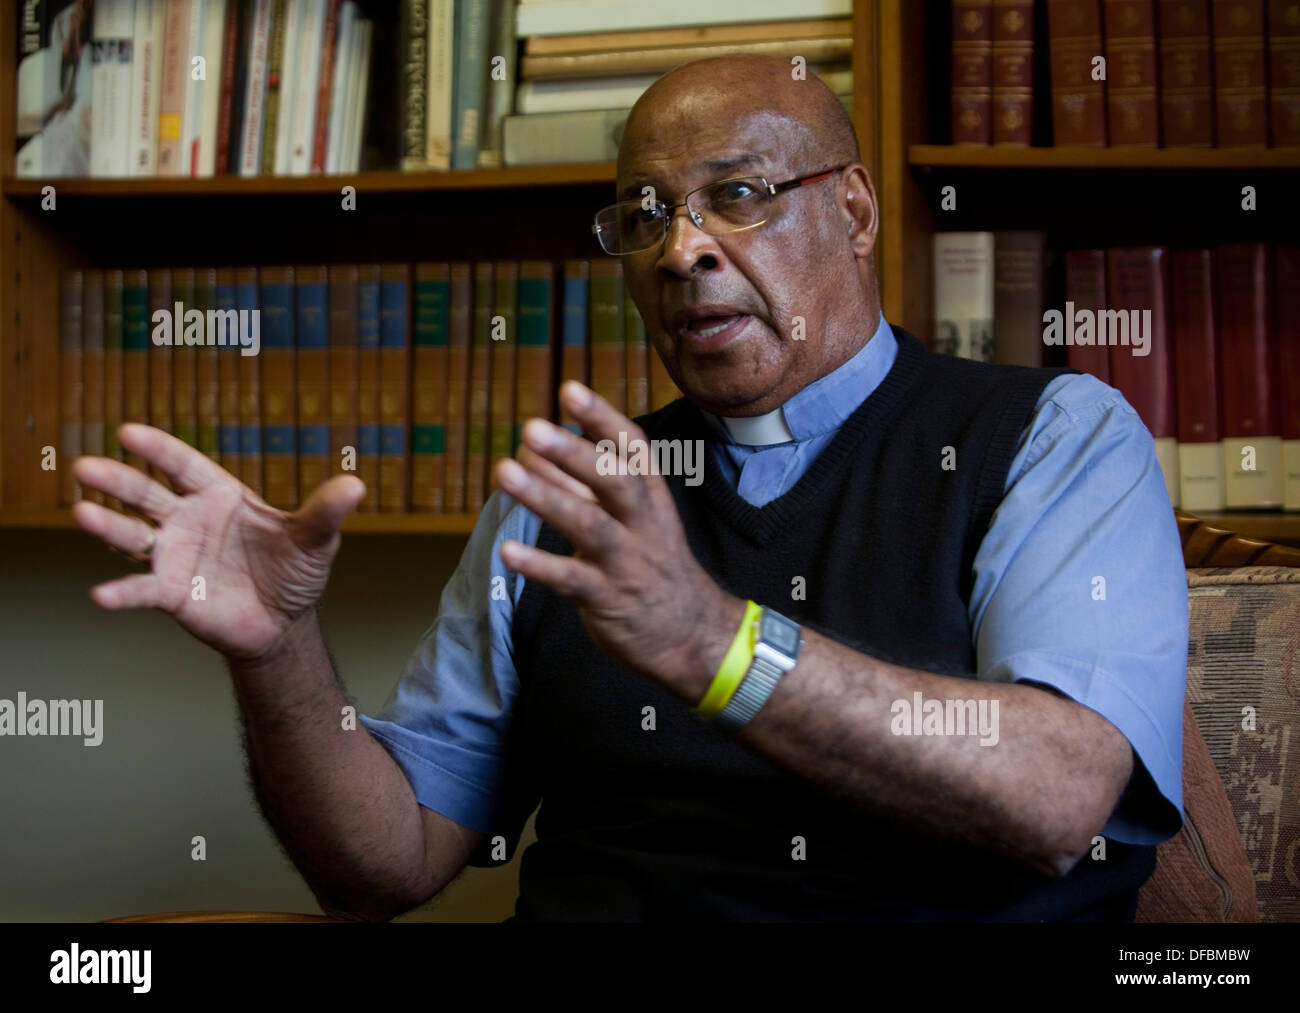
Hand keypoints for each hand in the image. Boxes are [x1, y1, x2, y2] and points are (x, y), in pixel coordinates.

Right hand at [72, 424, 364, 661]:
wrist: (282, 622)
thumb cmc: (293, 571)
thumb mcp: (315, 541)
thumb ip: (325, 513)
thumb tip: (356, 486)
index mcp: (218, 495)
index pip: (183, 464)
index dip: (157, 449)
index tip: (128, 432)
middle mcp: (187, 519)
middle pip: (146, 494)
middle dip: (117, 481)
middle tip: (85, 467)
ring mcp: (174, 555)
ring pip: (134, 536)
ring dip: (107, 526)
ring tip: (81, 513)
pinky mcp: (169, 593)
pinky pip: (140, 590)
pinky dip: (121, 592)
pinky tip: (100, 595)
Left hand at [495, 382, 739, 695]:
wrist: (691, 634)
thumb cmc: (650, 565)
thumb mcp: (623, 518)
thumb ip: (574, 484)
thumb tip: (528, 451)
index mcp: (650, 497)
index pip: (632, 449)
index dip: (602, 419)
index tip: (570, 389)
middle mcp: (642, 523)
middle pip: (613, 481)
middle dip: (574, 452)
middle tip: (532, 427)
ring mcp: (626, 561)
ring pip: (589, 525)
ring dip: (546, 497)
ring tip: (504, 472)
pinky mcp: (608, 597)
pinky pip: (571, 579)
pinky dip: (539, 564)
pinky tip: (507, 550)